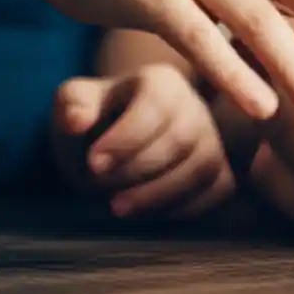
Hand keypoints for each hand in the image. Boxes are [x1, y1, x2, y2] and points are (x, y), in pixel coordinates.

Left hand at [51, 65, 235, 218]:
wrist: (112, 141)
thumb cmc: (94, 119)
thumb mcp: (73, 102)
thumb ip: (73, 105)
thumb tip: (77, 121)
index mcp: (162, 81)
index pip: (157, 104)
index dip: (127, 137)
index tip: (94, 163)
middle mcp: (195, 106)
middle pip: (182, 138)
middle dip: (139, 169)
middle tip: (100, 187)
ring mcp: (212, 139)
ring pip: (204, 167)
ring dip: (161, 194)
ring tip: (120, 207)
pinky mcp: (220, 170)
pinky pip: (219, 190)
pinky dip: (186, 207)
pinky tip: (148, 212)